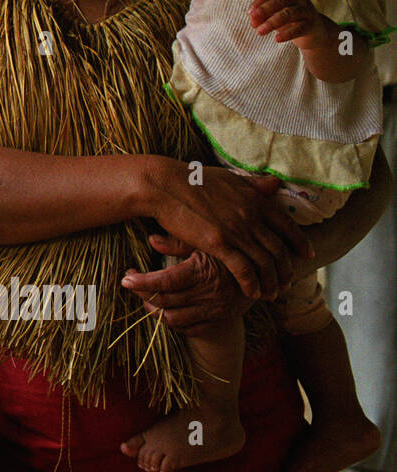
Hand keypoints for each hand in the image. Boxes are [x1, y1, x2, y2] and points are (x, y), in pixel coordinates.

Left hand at [121, 252, 255, 333]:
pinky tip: (163, 307)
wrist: (261, 278)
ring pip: (172, 319)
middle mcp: (210, 296)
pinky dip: (170, 320)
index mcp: (205, 273)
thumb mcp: (208, 242)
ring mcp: (214, 313)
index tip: (125, 278)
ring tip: (145, 296)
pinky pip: (185, 329)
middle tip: (131, 282)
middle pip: (164, 301)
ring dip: (153, 309)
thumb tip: (151, 240)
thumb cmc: (228, 253)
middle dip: (142, 293)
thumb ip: (179, 242)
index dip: (142, 282)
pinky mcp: (216, 324)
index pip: (166, 282)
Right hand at [146, 160, 308, 299]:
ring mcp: (237, 230)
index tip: (306, 255)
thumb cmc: (192, 180)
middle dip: (286, 270)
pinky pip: (243, 269)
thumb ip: (254, 184)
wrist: (165, 185)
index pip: (288, 226)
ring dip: (271, 282)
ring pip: (264, 263)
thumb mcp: (229, 178)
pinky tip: (252, 293)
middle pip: (279, 250)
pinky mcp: (218, 243)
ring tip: (272, 294)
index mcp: (256, 199)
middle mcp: (252, 216)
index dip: (300, 243)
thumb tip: (275, 184)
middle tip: (287, 282)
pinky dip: (251, 284)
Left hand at [248, 0, 331, 50]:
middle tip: (252, 22)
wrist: (316, 33)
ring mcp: (307, 11)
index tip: (249, 14)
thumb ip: (265, 17)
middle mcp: (299, 0)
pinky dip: (287, 34)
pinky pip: (299, 29)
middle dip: (263, 11)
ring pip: (288, 13)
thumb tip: (253, 21)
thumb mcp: (276, 17)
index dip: (258, 3)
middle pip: (279, 1)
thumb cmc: (292, 22)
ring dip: (271, 22)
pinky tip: (277, 39)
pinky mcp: (312, 25)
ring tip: (260, 32)